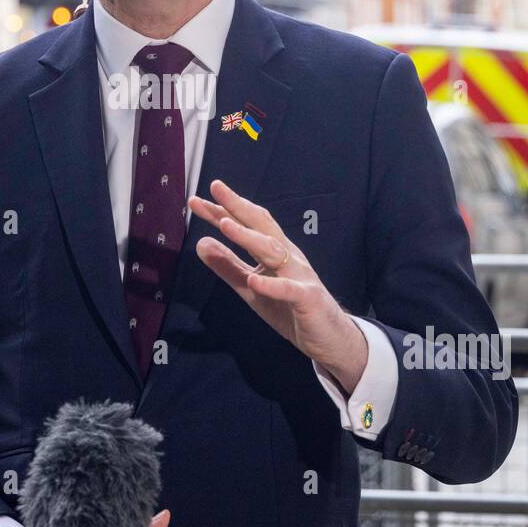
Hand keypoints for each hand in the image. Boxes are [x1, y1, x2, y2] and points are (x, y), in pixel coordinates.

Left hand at [188, 179, 368, 393]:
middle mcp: (288, 256)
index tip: (197, 201)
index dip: (222, 212)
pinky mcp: (308, 298)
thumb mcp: (251, 287)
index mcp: (274, 251)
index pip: (247, 225)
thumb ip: (228, 266)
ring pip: (272, 251)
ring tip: (225, 225)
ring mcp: (300, 275)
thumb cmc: (291, 309)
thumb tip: (201, 243)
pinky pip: (289, 289)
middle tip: (215, 188)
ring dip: (249, 237)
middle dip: (237, 207)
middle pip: (261, 226)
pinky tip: (253, 280)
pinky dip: (271, 285)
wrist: (330, 338)